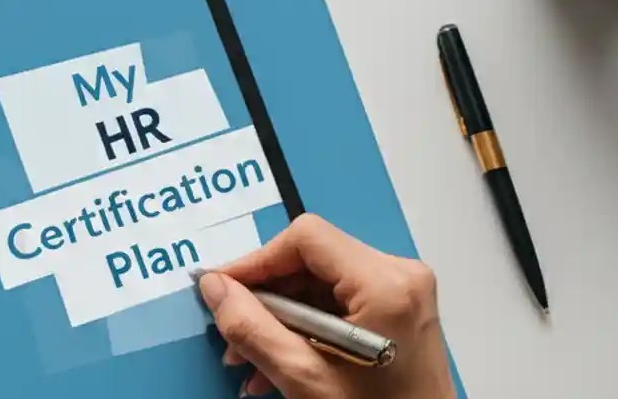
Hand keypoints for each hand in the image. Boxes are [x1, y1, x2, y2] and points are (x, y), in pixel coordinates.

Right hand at [199, 214, 455, 398]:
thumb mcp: (305, 378)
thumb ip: (252, 329)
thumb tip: (214, 287)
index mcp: (385, 284)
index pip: (306, 239)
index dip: (256, 261)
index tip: (222, 289)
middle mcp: (401, 275)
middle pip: (312, 260)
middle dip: (266, 298)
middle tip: (232, 335)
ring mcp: (403, 292)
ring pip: (320, 283)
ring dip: (281, 318)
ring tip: (250, 361)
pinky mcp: (399, 310)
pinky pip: (338, 302)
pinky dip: (305, 327)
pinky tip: (279, 361)